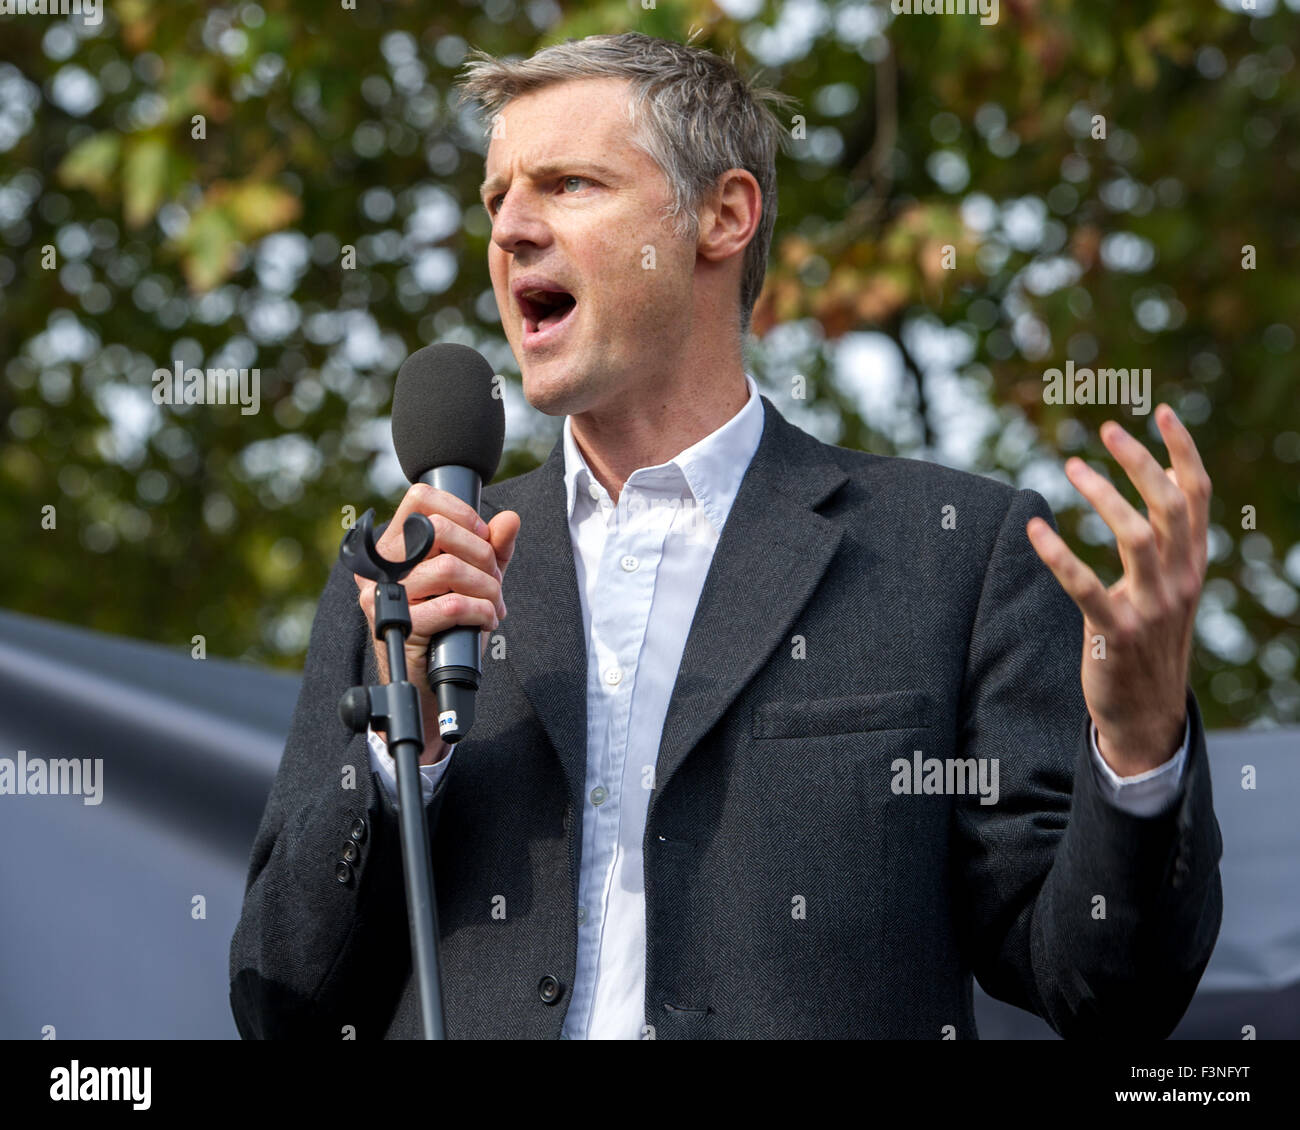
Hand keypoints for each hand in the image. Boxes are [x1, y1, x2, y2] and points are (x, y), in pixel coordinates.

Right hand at [354, 483, 520, 764]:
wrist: (430, 681)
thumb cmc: (449, 625)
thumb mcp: (476, 579)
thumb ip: (493, 548)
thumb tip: (510, 519)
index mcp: (396, 545)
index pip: (420, 498)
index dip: (460, 511)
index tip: (482, 536)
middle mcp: (383, 566)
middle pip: (438, 529)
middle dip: (482, 553)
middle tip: (495, 578)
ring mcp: (385, 595)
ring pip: (448, 568)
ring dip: (486, 587)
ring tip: (494, 604)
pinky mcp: (400, 626)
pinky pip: (451, 606)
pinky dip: (480, 612)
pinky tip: (486, 621)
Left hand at [1026, 405, 1210, 775]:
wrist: (1146, 713)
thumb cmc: (1150, 640)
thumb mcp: (1170, 587)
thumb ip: (1169, 540)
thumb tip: (1163, 481)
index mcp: (1192, 564)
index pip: (1196, 495)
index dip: (1182, 450)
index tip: (1159, 410)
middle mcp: (1180, 580)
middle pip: (1169, 505)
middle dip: (1140, 460)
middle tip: (1105, 428)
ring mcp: (1151, 608)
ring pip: (1135, 536)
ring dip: (1102, 495)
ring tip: (1070, 466)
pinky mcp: (1116, 633)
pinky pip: (1084, 586)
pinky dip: (1057, 554)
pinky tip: (1034, 529)